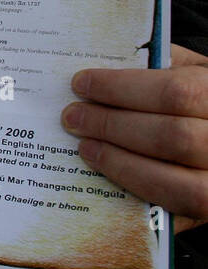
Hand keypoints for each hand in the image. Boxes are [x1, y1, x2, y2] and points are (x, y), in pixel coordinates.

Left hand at [62, 44, 207, 232]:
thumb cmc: (205, 100)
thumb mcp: (198, 73)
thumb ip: (165, 66)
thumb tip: (109, 65)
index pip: (177, 92)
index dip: (122, 89)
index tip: (81, 84)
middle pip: (171, 136)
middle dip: (112, 125)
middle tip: (73, 116)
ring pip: (174, 178)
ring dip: (118, 159)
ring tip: (84, 145)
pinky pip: (177, 203)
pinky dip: (136, 183)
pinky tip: (107, 168)